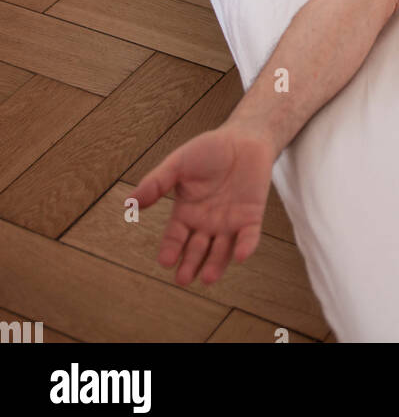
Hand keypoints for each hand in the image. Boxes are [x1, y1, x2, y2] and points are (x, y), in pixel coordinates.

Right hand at [129, 124, 274, 285]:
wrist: (244, 137)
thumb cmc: (209, 149)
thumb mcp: (178, 164)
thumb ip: (156, 182)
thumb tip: (129, 202)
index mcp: (187, 212)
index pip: (176, 238)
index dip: (171, 250)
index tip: (166, 261)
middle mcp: (207, 223)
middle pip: (196, 250)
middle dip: (190, 265)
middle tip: (183, 279)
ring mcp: (230, 222)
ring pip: (221, 250)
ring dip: (215, 265)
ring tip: (207, 278)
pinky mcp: (252, 217)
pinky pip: (249, 236)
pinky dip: (245, 246)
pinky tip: (240, 255)